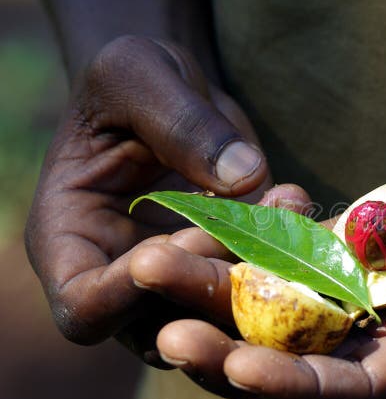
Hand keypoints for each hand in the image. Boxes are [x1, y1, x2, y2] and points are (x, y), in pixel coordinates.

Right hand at [25, 35, 286, 364]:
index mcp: (72, 242)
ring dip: (259, 274)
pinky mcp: (234, 262)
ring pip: (222, 313)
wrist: (177, 88)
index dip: (121, 296)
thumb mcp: (137, 73)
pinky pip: (263, 280)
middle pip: (162, 324)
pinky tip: (300, 200)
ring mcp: (185, 277)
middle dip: (205, 287)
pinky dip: (287, 252)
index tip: (161, 251)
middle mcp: (125, 276)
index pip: (84, 306)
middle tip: (237, 236)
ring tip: (286, 203)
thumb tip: (243, 177)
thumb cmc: (134, 77)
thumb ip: (177, 120)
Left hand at [138, 154, 385, 398]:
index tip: (235, 367)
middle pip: (304, 353)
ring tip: (159, 265)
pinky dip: (265, 240)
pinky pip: (312, 247)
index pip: (361, 387)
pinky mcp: (377, 241)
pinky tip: (214, 218)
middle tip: (160, 324)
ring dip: (227, 289)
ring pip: (292, 299)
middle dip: (232, 346)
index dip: (297, 384)